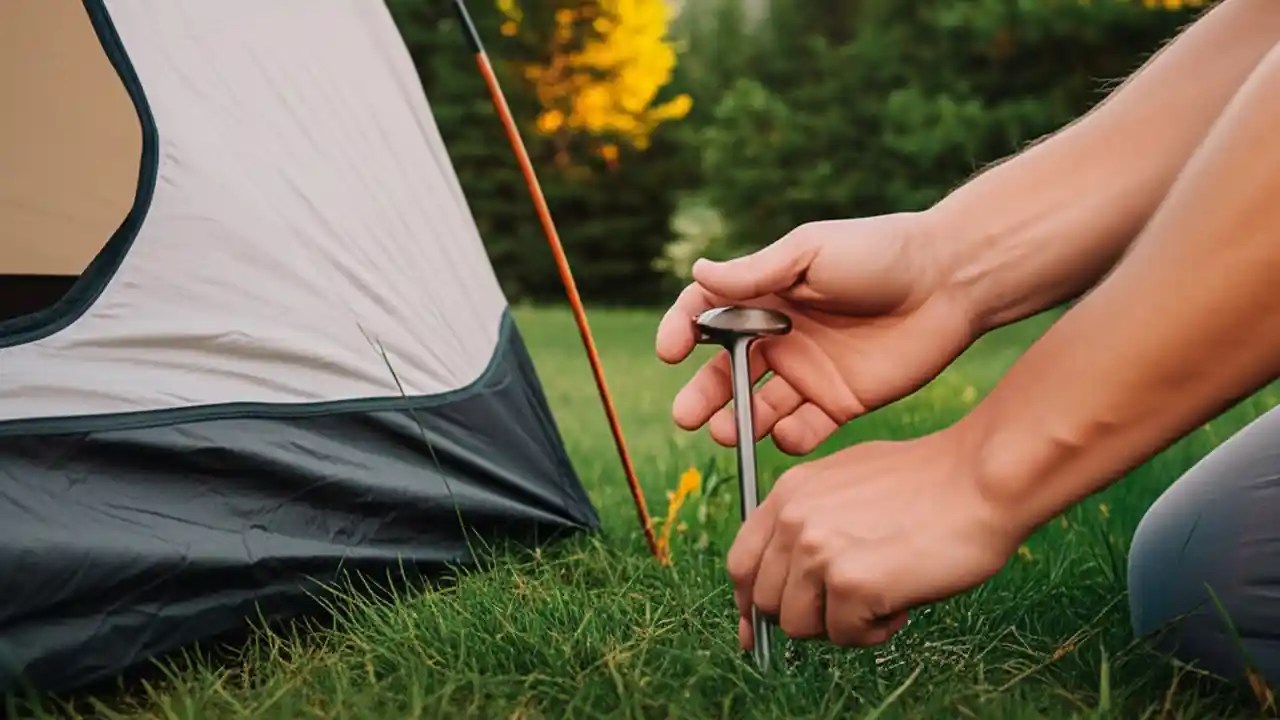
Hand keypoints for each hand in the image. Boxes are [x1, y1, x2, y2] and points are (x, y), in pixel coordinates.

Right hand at [655, 211, 975, 454]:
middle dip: (702, 395)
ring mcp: (808, 373)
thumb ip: (756, 272)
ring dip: (737, 423)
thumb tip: (696, 272)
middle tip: (686, 416)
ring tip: (725, 433)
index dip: (680, 331)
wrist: (951, 281)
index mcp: (766, 295)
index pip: (706, 315)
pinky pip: (803, 429)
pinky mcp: (840, 402)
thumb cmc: (880, 252)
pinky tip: (787, 431)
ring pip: (758, 408)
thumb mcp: (811, 252)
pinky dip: (789, 437)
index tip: (670, 351)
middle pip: (725, 373)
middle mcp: (780, 337)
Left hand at [726, 428, 1022, 647]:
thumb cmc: (928, 483)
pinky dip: (875, 629)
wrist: (979, 481)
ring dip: (841, 623)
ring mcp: (818, 551)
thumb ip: (809, 520)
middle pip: (767, 603)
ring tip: (882, 592)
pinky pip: (845, 636)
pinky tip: (901, 598)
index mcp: (788, 493)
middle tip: (850, 603)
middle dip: (806, 615)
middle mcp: (793, 519)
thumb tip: (786, 576)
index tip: (759, 627)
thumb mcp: (847, 482)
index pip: (742, 563)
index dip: (751, 602)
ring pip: (800, 626)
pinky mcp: (850, 583)